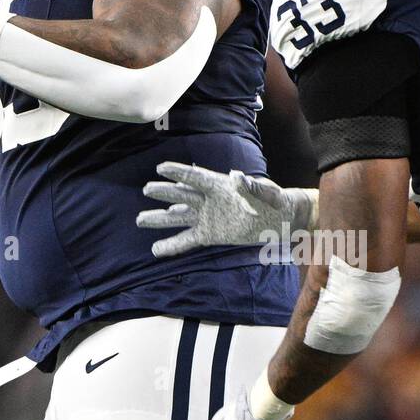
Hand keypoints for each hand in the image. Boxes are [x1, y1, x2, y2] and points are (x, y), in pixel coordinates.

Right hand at [137, 161, 315, 257]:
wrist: (279, 219)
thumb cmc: (274, 199)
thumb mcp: (267, 191)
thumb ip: (252, 185)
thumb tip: (237, 176)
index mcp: (221, 186)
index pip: (196, 178)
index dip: (179, 173)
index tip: (161, 169)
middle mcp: (209, 200)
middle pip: (182, 195)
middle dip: (164, 192)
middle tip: (146, 190)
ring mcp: (207, 218)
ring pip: (178, 217)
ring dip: (160, 219)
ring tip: (140, 220)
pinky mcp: (210, 234)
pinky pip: (187, 240)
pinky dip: (172, 245)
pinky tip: (156, 250)